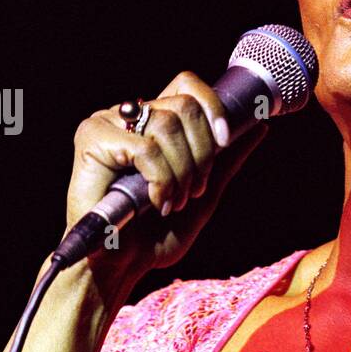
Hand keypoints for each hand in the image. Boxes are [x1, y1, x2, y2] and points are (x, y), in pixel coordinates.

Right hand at [67, 69, 269, 286]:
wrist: (120, 265)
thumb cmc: (155, 234)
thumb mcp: (204, 195)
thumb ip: (226, 160)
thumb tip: (259, 126)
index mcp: (153, 122)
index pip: (187, 86)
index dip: (212, 107)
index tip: (224, 142)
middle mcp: (130, 117)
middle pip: (184, 105)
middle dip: (201, 154)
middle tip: (192, 191)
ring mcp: (108, 124)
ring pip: (167, 125)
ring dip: (181, 172)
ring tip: (172, 202)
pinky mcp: (91, 139)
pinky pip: (145, 148)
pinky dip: (160, 180)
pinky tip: (154, 202)